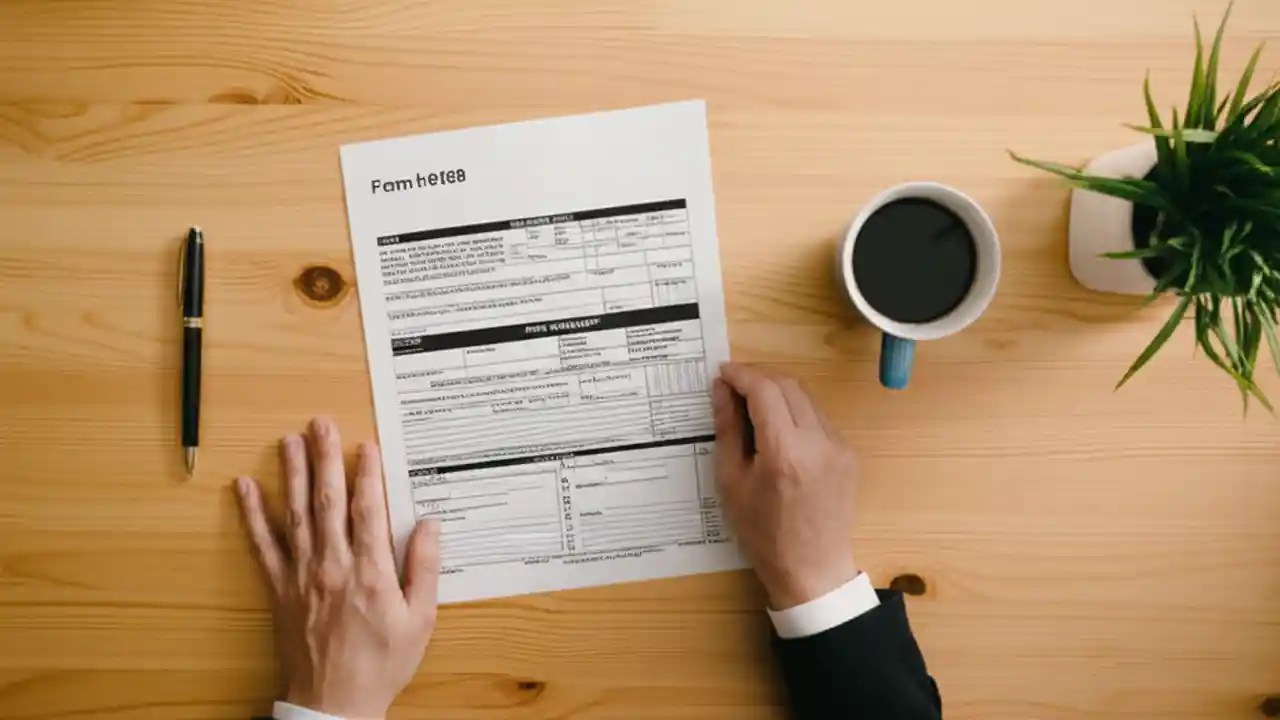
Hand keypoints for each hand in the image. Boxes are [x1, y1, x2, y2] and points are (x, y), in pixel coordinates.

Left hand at [233, 418, 440, 719]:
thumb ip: (425, 568)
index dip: (366, 474)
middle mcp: (333, 567)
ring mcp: (302, 576)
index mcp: (371, 572)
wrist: (335, 703)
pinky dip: (253, 515)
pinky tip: (246, 488)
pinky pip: (264, 546)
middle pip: (328, 502)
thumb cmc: (382, 664)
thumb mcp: (420, 620)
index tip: (365, 444)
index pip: (367, 510)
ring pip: (296, 515)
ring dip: (292, 474)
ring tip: (289, 441)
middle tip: (321, 425)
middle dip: (325, 459)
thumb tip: (431, 525)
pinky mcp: (280, 590)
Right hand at [713, 363, 858, 609]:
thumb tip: (721, 390)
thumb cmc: (763, 534)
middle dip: (759, 377)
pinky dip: (795, 413)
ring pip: (806, 398)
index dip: (741, 375)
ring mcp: (839, 446)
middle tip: (733, 385)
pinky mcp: (849, 453)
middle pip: (788, 385)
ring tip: (752, 406)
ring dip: (778, 392)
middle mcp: (817, 442)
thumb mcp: (732, 483)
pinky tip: (778, 430)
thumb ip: (728, 430)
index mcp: (784, 452)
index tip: (722, 374)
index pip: (764, 390)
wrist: (812, 570)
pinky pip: (818, 419)